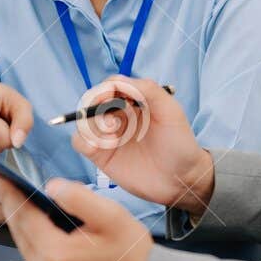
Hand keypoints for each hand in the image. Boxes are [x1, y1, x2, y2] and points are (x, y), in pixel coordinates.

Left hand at [0, 174, 150, 260]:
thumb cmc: (132, 254)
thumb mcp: (111, 215)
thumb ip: (78, 197)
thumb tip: (50, 187)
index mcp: (57, 257)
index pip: (24, 218)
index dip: (9, 194)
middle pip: (20, 235)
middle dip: (11, 208)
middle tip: (2, 185)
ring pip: (26, 250)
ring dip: (23, 227)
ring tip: (20, 203)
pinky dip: (34, 245)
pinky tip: (39, 230)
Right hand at [70, 76, 214, 214]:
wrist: (180, 179)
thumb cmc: (179, 143)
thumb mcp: (170, 110)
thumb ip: (148, 89)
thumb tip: (117, 81)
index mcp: (134, 101)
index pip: (111, 86)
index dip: (106, 88)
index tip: (109, 95)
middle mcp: (119, 116)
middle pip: (92, 101)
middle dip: (94, 105)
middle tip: (110, 119)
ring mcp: (109, 135)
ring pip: (84, 121)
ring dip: (91, 125)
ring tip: (112, 135)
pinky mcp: (101, 155)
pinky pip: (80, 143)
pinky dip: (83, 141)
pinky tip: (102, 146)